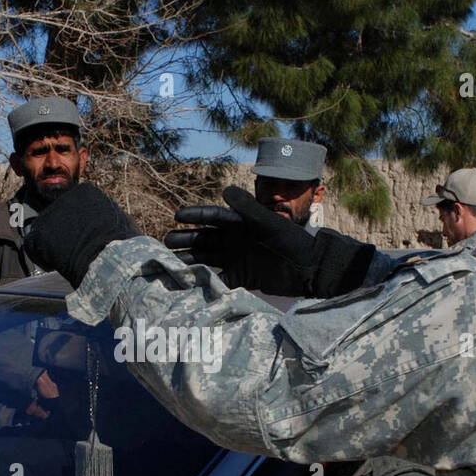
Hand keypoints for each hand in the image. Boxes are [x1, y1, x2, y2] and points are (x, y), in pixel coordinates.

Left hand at [22, 182, 136, 288]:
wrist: (109, 261)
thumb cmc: (121, 245)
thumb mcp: (123, 223)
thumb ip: (114, 217)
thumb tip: (120, 218)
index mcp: (87, 191)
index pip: (77, 209)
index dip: (82, 229)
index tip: (90, 242)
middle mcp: (66, 197)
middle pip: (60, 219)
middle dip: (66, 236)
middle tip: (76, 253)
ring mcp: (50, 213)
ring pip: (47, 232)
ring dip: (55, 247)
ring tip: (69, 260)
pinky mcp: (39, 230)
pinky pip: (34, 246)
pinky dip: (43, 258)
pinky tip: (56, 265)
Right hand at [179, 187, 376, 297]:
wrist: (310, 269)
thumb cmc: (292, 241)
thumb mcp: (270, 223)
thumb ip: (248, 208)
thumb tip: (224, 190)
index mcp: (241, 223)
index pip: (213, 217)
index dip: (195, 216)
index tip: (176, 216)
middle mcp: (236, 240)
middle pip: (205, 239)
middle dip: (185, 240)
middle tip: (165, 244)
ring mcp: (238, 259)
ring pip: (208, 259)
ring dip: (191, 261)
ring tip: (171, 265)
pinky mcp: (243, 278)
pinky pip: (219, 279)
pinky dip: (206, 282)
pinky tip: (190, 285)